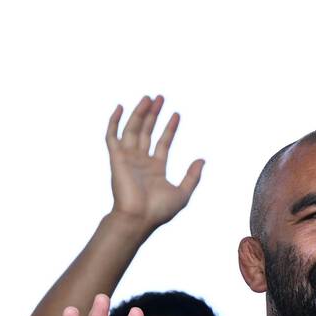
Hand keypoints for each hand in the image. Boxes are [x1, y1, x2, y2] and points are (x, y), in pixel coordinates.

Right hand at [106, 95, 203, 235]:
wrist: (138, 217)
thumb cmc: (159, 210)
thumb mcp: (183, 193)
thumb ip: (192, 176)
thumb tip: (202, 160)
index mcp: (155, 169)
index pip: (163, 143)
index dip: (170, 128)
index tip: (176, 114)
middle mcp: (141, 162)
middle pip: (147, 132)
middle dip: (154, 115)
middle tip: (160, 98)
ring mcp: (128, 159)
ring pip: (133, 129)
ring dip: (140, 113)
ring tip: (149, 98)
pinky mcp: (116, 158)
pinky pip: (112, 136)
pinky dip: (114, 122)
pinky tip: (120, 107)